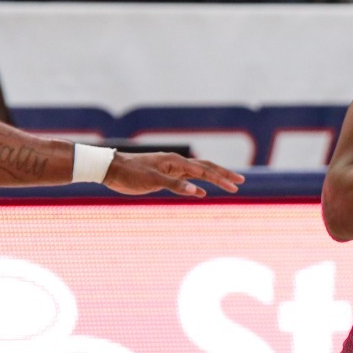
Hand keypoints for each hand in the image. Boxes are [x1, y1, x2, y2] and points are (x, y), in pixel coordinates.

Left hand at [103, 150, 245, 198]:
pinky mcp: (165, 175)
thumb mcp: (153, 181)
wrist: (111, 169)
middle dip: (224, 175)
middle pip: (206, 167)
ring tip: (228, 183)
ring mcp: (171, 168)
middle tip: (240, 182)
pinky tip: (203, 191)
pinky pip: (187, 178)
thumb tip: (198, 191)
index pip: (205, 170)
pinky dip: (199, 183)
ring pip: (198, 171)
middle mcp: (176, 163)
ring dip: (214, 177)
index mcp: (176, 161)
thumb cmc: (130, 174)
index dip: (221, 178)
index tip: (236, 186)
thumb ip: (176, 185)